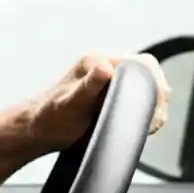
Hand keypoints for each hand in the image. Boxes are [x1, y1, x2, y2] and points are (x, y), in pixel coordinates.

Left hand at [26, 53, 171, 152]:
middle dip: (157, 97)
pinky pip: (137, 95)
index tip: (154, 112)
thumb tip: (105, 68)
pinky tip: (141, 122)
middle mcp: (104, 66)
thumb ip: (88, 86)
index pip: (142, 65)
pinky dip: (144, 108)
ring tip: (149, 125)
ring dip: (152, 104)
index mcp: (96, 62)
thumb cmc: (49, 119)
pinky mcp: (110, 92)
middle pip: (147, 74)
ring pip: (145, 85)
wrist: (36, 131)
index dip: (155, 86)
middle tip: (152, 123)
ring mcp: (108, 79)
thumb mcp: (69, 104)